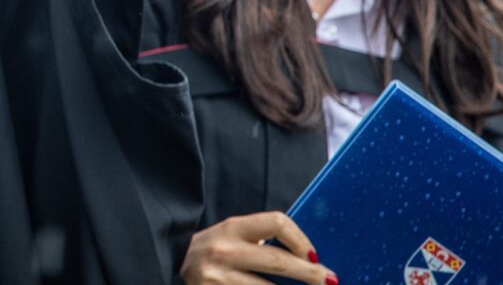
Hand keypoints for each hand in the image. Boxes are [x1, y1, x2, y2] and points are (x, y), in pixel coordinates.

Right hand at [181, 212, 335, 284]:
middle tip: (330, 281)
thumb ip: (260, 240)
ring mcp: (218, 278)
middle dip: (311, 274)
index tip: (315, 256)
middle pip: (279, 261)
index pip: (277, 223)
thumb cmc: (213, 250)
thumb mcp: (231, 236)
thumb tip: (308, 256)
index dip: (301, 239)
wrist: (171, 262)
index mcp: (232, 228)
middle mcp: (224, 251)